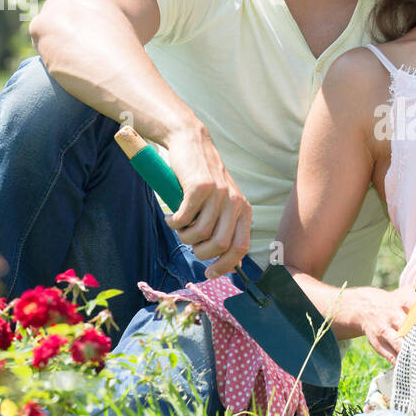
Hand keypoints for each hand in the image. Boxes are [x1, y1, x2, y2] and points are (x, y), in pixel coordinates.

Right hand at [163, 125, 251, 278]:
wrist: (191, 142)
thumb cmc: (203, 178)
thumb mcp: (222, 203)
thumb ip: (227, 228)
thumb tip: (231, 263)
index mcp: (244, 210)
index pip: (241, 248)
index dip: (225, 266)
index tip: (209, 273)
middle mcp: (235, 202)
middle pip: (220, 245)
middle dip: (200, 252)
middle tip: (189, 242)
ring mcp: (218, 194)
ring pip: (200, 234)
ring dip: (184, 236)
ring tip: (179, 225)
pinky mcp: (199, 187)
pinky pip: (184, 219)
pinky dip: (174, 222)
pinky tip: (171, 216)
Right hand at [342, 285, 415, 362]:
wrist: (365, 309)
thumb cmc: (396, 302)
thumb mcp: (408, 290)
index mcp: (402, 301)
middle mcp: (392, 316)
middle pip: (409, 327)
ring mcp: (384, 331)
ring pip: (398, 343)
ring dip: (412, 352)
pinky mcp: (378, 344)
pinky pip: (390, 356)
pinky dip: (401, 363)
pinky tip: (412, 369)